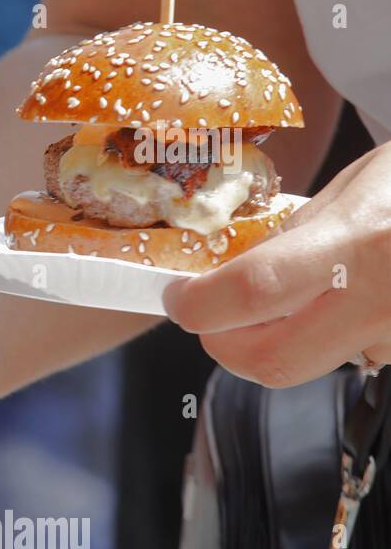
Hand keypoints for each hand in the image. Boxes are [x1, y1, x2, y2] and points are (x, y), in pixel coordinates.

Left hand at [164, 143, 390, 386]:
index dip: (198, 304)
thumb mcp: (361, 184)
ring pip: (314, 364)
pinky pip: (359, 359)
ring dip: (282, 340)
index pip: (251, 292)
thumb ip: (298, 232)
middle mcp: (383, 301)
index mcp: (357, 243)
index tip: (178, 295)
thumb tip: (236, 268)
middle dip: (225, 347)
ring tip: (292, 297)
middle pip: (272, 363)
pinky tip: (348, 300)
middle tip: (210, 317)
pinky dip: (335, 337)